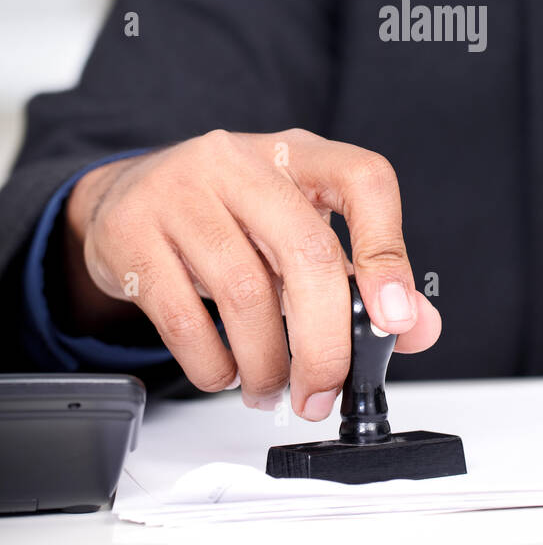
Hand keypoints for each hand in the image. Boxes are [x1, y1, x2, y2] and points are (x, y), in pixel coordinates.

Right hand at [64, 129, 439, 416]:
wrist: (123, 197)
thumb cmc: (225, 213)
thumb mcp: (296, 227)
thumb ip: (361, 275)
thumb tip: (417, 327)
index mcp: (296, 154)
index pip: (362, 178)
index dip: (387, 251)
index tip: (394, 319)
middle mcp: (240, 162)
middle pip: (306, 251)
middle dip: (324, 342)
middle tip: (323, 390)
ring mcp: (180, 191)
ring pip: (245, 293)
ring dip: (267, 364)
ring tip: (270, 389)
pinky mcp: (132, 233)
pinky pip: (183, 319)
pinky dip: (214, 365)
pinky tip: (224, 372)